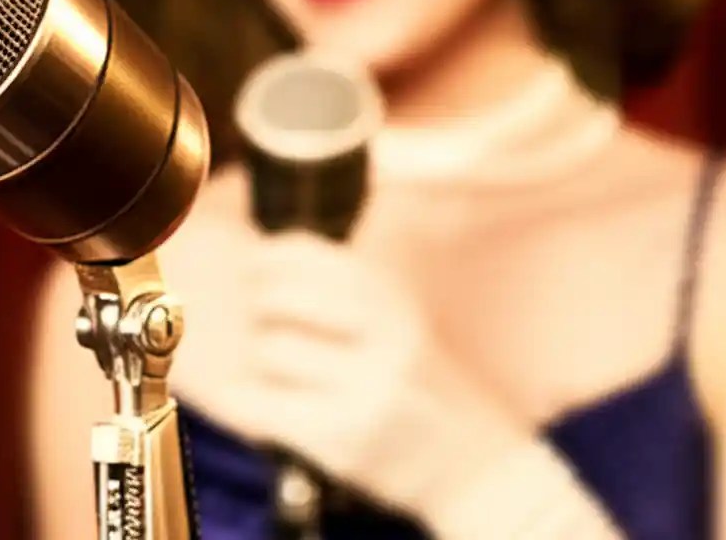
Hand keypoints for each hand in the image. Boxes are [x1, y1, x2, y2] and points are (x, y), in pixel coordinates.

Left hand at [169, 228, 526, 520]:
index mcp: (397, 305)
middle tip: (262, 327)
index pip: (312, 258)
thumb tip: (266, 268)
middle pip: (281, 299)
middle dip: (259, 311)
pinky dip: (247, 404)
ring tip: (275, 378)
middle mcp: (387, 340)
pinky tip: (256, 407)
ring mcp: (367, 391)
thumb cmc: (425, 392)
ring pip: (270, 353)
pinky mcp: (344, 440)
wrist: (478, 469)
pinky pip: (265, 408)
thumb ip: (353, 298)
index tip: (254, 271)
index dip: (269, 259)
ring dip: (258, 366)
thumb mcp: (407, 328)